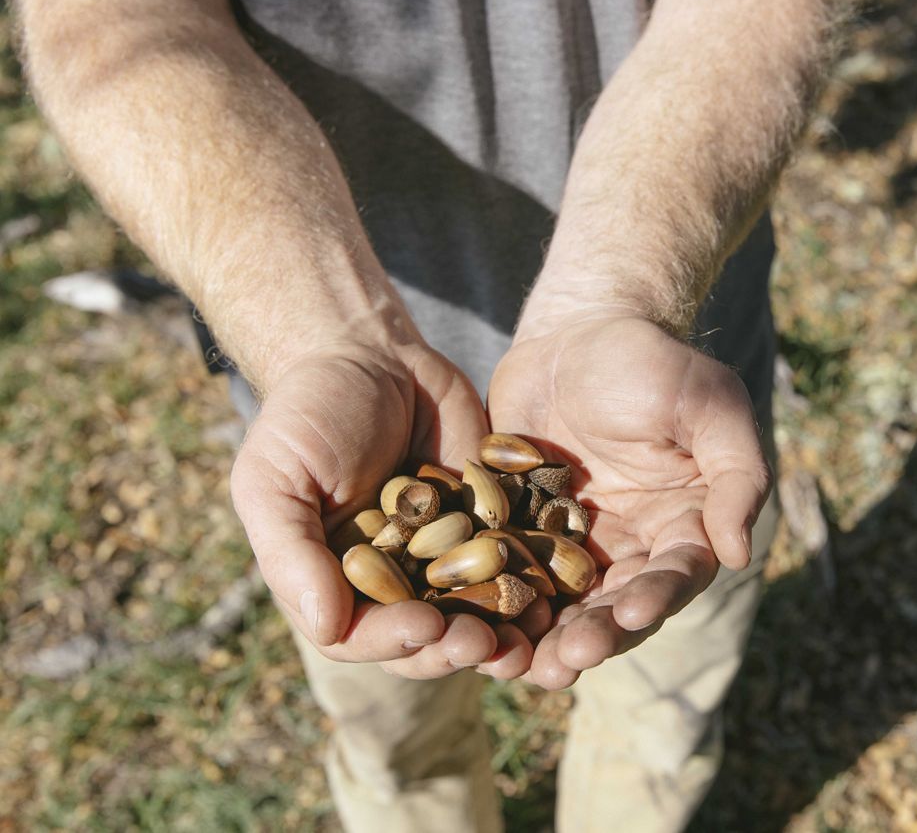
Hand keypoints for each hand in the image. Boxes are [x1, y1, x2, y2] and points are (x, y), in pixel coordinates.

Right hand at [230, 342, 547, 679]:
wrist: (373, 355)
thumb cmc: (307, 414)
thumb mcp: (275, 479)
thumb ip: (291, 554)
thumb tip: (326, 628)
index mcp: (334, 583)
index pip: (360, 635)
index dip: (392, 640)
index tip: (425, 626)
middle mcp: (392, 582)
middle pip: (426, 637)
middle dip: (455, 645)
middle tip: (486, 642)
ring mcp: (446, 557)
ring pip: (476, 611)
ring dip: (502, 630)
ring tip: (529, 633)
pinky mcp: (490, 526)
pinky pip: (517, 561)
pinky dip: (535, 579)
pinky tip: (558, 587)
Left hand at [487, 316, 770, 687]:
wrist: (574, 331)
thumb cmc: (651, 361)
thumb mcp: (708, 403)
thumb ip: (736, 473)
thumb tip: (739, 553)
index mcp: (682, 524)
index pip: (675, 575)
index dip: (655, 598)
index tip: (630, 613)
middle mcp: (631, 546)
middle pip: (615, 608)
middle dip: (594, 638)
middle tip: (565, 661)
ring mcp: (573, 544)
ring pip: (562, 607)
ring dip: (544, 641)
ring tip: (519, 666)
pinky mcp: (521, 533)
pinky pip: (510, 577)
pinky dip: (496, 605)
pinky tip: (474, 627)